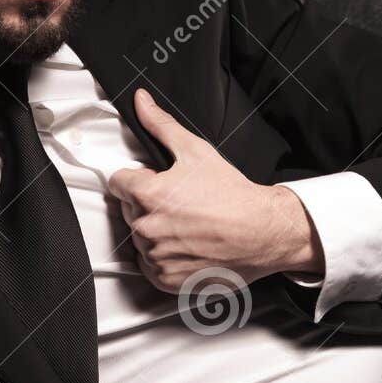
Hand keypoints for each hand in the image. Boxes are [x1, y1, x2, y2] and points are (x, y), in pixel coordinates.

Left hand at [109, 88, 321, 291]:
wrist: (262, 232)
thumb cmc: (233, 195)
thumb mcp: (196, 151)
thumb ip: (161, 125)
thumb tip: (141, 102)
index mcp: (147, 194)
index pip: (119, 182)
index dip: (139, 178)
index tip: (160, 183)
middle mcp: (146, 228)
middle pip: (129, 210)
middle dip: (148, 204)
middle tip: (181, 203)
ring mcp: (155, 257)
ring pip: (140, 239)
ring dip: (156, 232)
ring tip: (188, 225)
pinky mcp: (165, 279)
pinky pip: (151, 266)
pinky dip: (165, 258)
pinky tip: (188, 245)